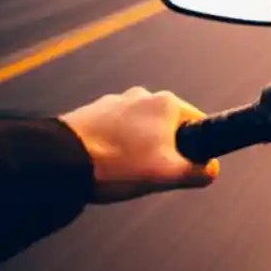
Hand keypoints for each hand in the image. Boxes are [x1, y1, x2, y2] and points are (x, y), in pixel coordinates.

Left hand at [60, 87, 219, 203]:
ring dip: (139, 146)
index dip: (198, 147)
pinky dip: (115, 144)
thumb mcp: (167, 175)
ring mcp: (115, 101)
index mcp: (167, 104)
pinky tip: (107, 164)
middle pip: (168, 126)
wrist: (60, 161)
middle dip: (165, 148)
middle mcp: (143, 95)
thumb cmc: (117, 164)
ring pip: (141, 128)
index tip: (186, 166)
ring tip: (124, 170)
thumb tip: (210, 170)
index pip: (198, 123)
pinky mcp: (93, 112)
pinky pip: (116, 129)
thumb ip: (198, 172)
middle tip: (153, 172)